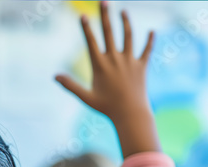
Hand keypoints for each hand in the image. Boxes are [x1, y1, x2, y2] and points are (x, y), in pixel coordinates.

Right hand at [56, 2, 159, 155]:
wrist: (130, 114)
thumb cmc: (107, 107)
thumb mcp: (86, 97)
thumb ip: (70, 85)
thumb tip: (55, 76)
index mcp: (100, 65)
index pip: (92, 41)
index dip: (86, 28)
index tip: (83, 16)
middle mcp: (115, 59)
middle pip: (109, 32)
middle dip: (106, 15)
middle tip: (104, 1)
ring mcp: (129, 61)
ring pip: (128, 37)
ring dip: (126, 22)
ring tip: (124, 11)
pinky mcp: (141, 67)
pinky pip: (146, 51)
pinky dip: (149, 41)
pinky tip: (152, 31)